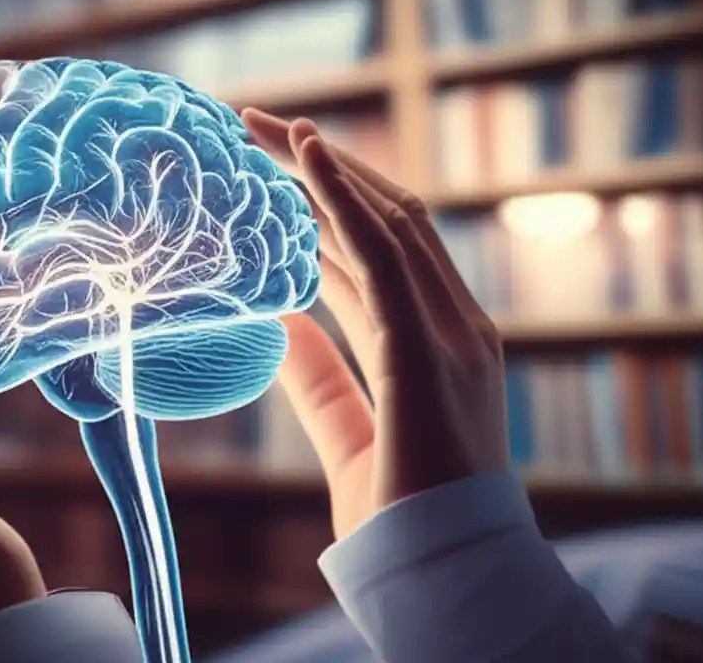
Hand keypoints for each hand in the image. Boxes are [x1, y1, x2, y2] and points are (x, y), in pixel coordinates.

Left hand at [242, 109, 508, 538]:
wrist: (437, 576)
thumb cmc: (397, 519)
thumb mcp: (345, 432)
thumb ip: (318, 375)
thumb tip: (274, 322)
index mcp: (436, 345)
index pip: (375, 255)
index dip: (320, 209)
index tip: (266, 177)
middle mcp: (452, 325)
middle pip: (382, 221)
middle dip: (316, 170)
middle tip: (251, 129)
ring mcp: (450, 332)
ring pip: (386, 221)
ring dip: (322, 168)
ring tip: (261, 127)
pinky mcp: (430, 349)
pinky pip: (387, 254)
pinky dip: (345, 197)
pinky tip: (306, 155)